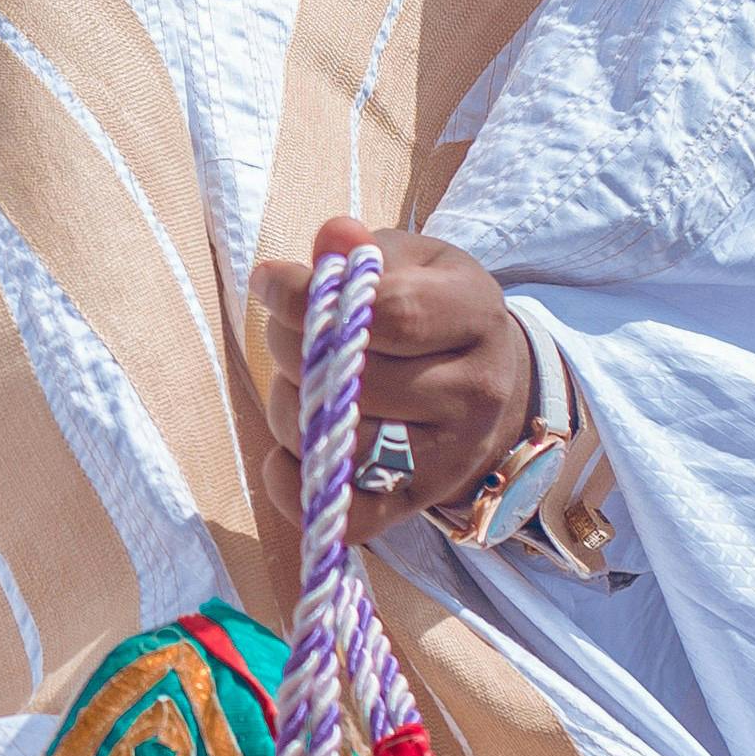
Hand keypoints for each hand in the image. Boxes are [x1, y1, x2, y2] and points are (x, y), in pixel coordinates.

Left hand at [251, 214, 530, 546]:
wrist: (486, 380)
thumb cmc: (433, 310)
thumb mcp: (411, 262)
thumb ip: (365, 252)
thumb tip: (333, 239)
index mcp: (476, 313)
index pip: (389, 314)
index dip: (312, 300)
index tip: (268, 281)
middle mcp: (476, 390)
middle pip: (359, 380)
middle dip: (294, 352)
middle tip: (286, 335)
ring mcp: (452, 454)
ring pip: (345, 444)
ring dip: (292, 412)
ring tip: (296, 384)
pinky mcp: (420, 501)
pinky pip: (350, 516)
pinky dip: (298, 486)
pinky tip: (283, 452)